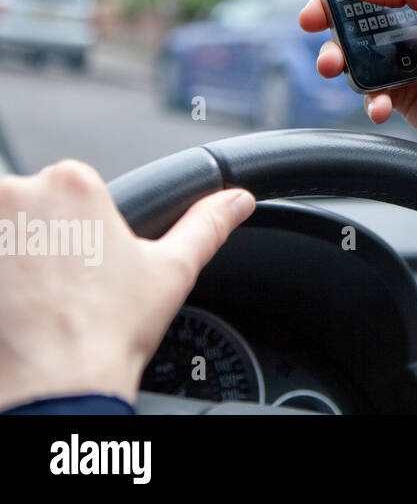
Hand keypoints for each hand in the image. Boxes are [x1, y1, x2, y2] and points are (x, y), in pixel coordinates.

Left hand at [0, 160, 253, 409]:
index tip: (81, 268)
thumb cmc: (107, 332)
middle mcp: (16, 194)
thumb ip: (206, 225)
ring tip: (28, 304)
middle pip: (25, 208)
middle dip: (39, 242)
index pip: (70, 190)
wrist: (52, 388)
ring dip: (11, 259)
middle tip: (57, 290)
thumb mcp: (172, 271)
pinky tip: (12, 311)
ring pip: (0, 233)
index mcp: (74, 184)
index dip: (80, 232)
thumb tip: (237, 201)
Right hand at [299, 0, 416, 143]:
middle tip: (311, 20)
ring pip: (358, 47)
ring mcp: (409, 54)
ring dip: (339, 56)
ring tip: (333, 66)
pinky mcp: (401, 88)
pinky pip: (369, 86)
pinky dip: (367, 96)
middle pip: (365, 6)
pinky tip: (379, 104)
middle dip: (333, 14)